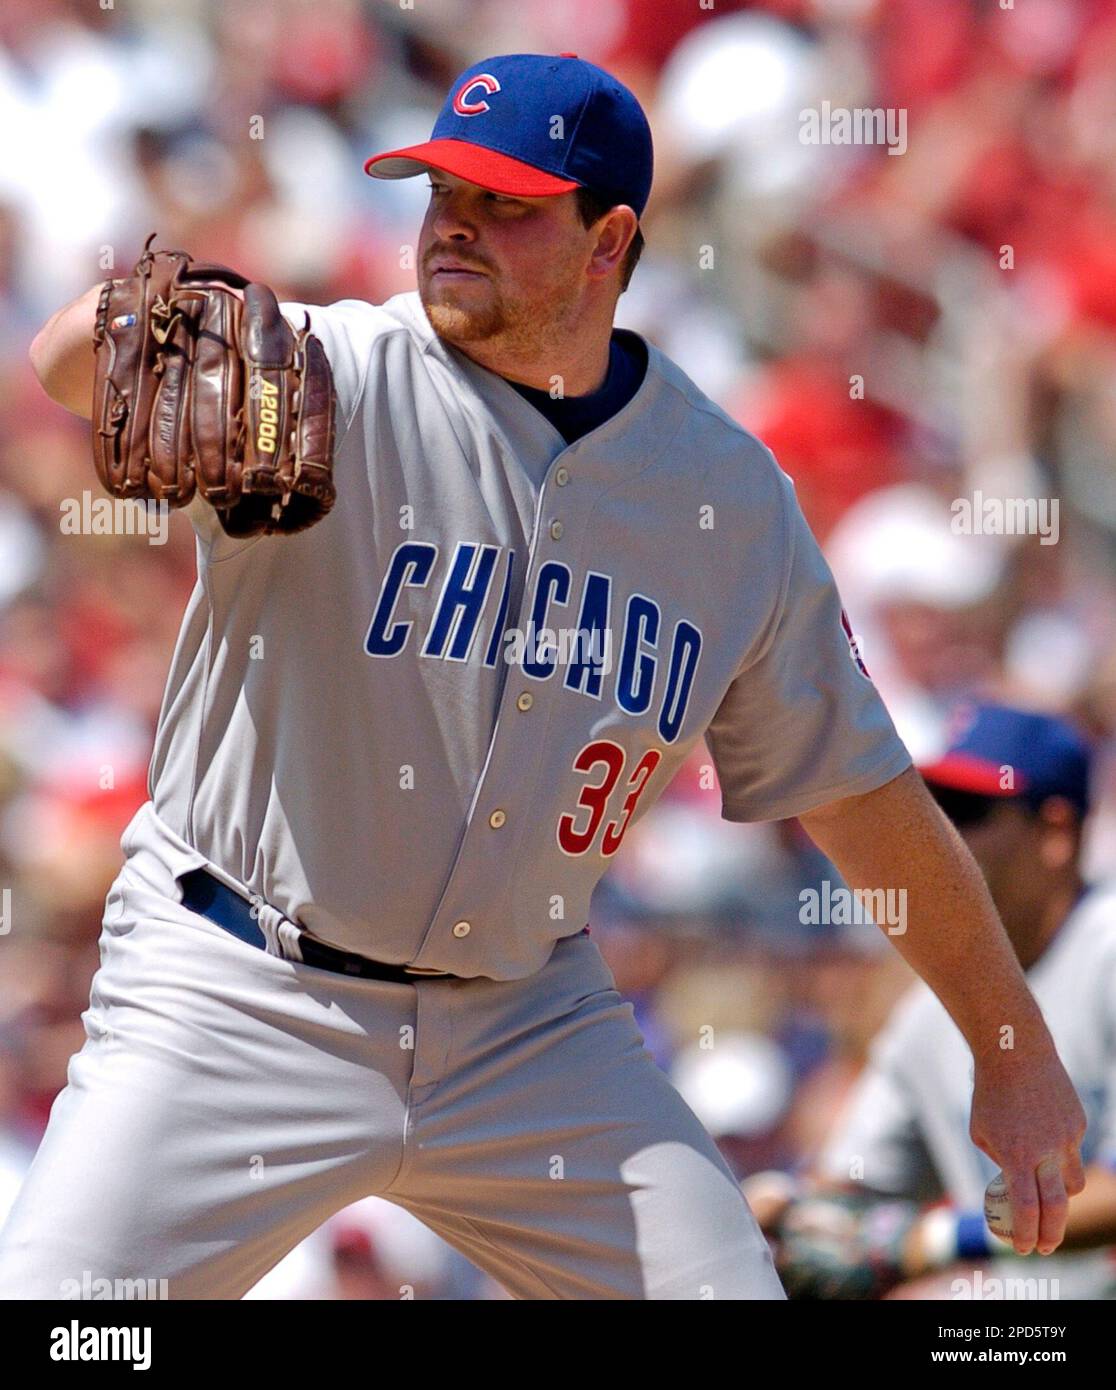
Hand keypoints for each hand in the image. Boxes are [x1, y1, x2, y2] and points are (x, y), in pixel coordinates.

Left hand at [969, 1040, 1085, 1256]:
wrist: (1015, 1052)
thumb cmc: (989, 1094)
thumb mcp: (981, 1132)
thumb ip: (1000, 1161)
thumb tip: (1014, 1184)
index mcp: (1017, 1155)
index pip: (1026, 1208)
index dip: (1025, 1233)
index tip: (1023, 1248)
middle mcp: (1047, 1151)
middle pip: (1057, 1207)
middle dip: (1052, 1233)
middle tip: (1045, 1246)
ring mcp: (1067, 1138)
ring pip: (1072, 1183)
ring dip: (1058, 1195)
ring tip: (1043, 1191)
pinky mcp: (1077, 1124)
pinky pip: (1071, 1150)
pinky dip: (1058, 1153)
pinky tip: (1042, 1131)